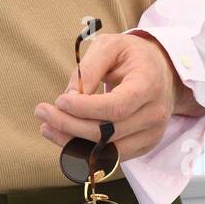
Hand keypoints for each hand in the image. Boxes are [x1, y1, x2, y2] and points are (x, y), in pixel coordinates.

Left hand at [34, 31, 204, 162]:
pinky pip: (112, 156)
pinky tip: (64, 137)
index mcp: (149, 84)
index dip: (85, 108)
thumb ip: (90, 67)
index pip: (116, 107)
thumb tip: (70, 96)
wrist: (162, 72)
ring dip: (72, 142)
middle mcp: (155, 114)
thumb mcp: (110, 46)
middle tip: (42, 112)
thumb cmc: (132, 56)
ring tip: (47, 127)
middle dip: (70, 125)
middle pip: (109, 132)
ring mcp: (152, 134)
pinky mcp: (144, 146)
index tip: (60, 100)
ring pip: (108, 149)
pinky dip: (85, 150)